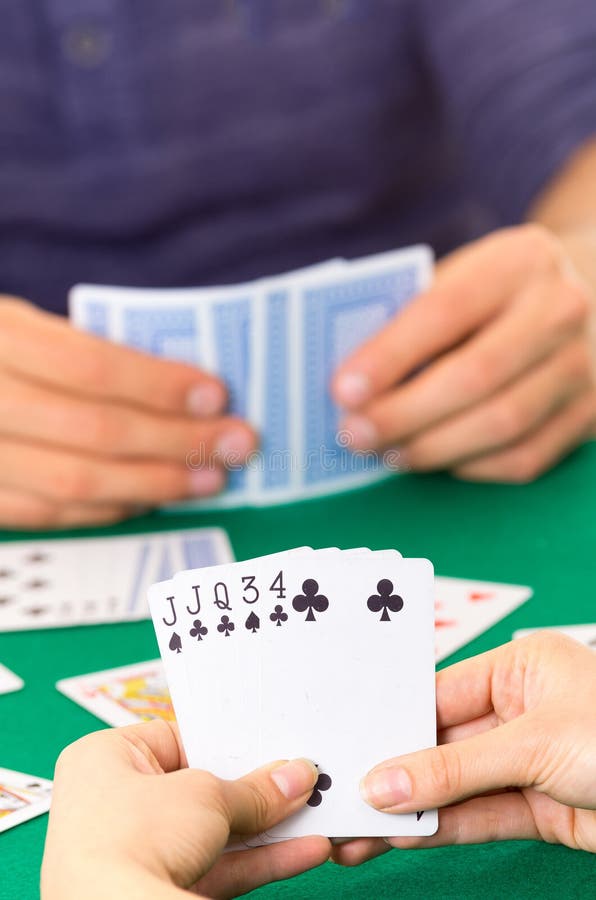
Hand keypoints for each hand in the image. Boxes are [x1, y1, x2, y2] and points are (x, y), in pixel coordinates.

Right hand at [0, 298, 255, 527]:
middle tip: (236, 443)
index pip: (89, 365)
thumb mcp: (18, 326)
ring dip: (156, 484)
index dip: (158, 383)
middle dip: (177, 441)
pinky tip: (152, 497)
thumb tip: (179, 384)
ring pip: (77, 484)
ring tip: (209, 478)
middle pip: (94, 431)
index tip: (216, 394)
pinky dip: (110, 509)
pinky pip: (52, 516)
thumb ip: (83, 349)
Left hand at [41, 720, 330, 899]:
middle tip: (299, 778)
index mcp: (105, 759)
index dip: (225, 743)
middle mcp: (116, 804)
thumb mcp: (205, 796)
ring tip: (315, 811)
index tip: (268, 746)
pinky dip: (262, 859)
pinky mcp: (160, 889)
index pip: (177, 740)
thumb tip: (293, 778)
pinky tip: (305, 849)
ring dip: (268, 826)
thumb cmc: (130, 840)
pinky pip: (220, 867)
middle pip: (202, 789)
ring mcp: (138, 852)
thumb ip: (254, 790)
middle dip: (255, 790)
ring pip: (216, 832)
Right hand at [332, 633, 595, 865]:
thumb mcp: (533, 743)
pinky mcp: (541, 808)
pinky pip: (480, 816)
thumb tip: (383, 787)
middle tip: (336, 795)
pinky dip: (442, 829)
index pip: (437, 695)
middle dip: (392, 772)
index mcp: (518, 668)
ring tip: (353, 832)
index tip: (344, 747)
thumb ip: (455, 769)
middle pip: (440, 744)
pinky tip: (397, 838)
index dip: (390, 723)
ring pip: (455, 786)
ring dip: (409, 810)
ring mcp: (529, 762)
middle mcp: (519, 710)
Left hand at [333, 225, 595, 482]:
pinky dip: (470, 467)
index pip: (445, 309)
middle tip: (353, 435)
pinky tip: (436, 460)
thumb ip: (413, 315)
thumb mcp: (462, 277)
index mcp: (518, 261)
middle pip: (475, 376)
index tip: (342, 390)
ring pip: (501, 424)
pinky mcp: (590, 415)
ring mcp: (582, 366)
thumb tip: (352, 381)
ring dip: (432, 448)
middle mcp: (561, 309)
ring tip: (386, 453)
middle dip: (403, 414)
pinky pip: (524, 458)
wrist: (585, 299)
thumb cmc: (495, 294)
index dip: (390, 355)